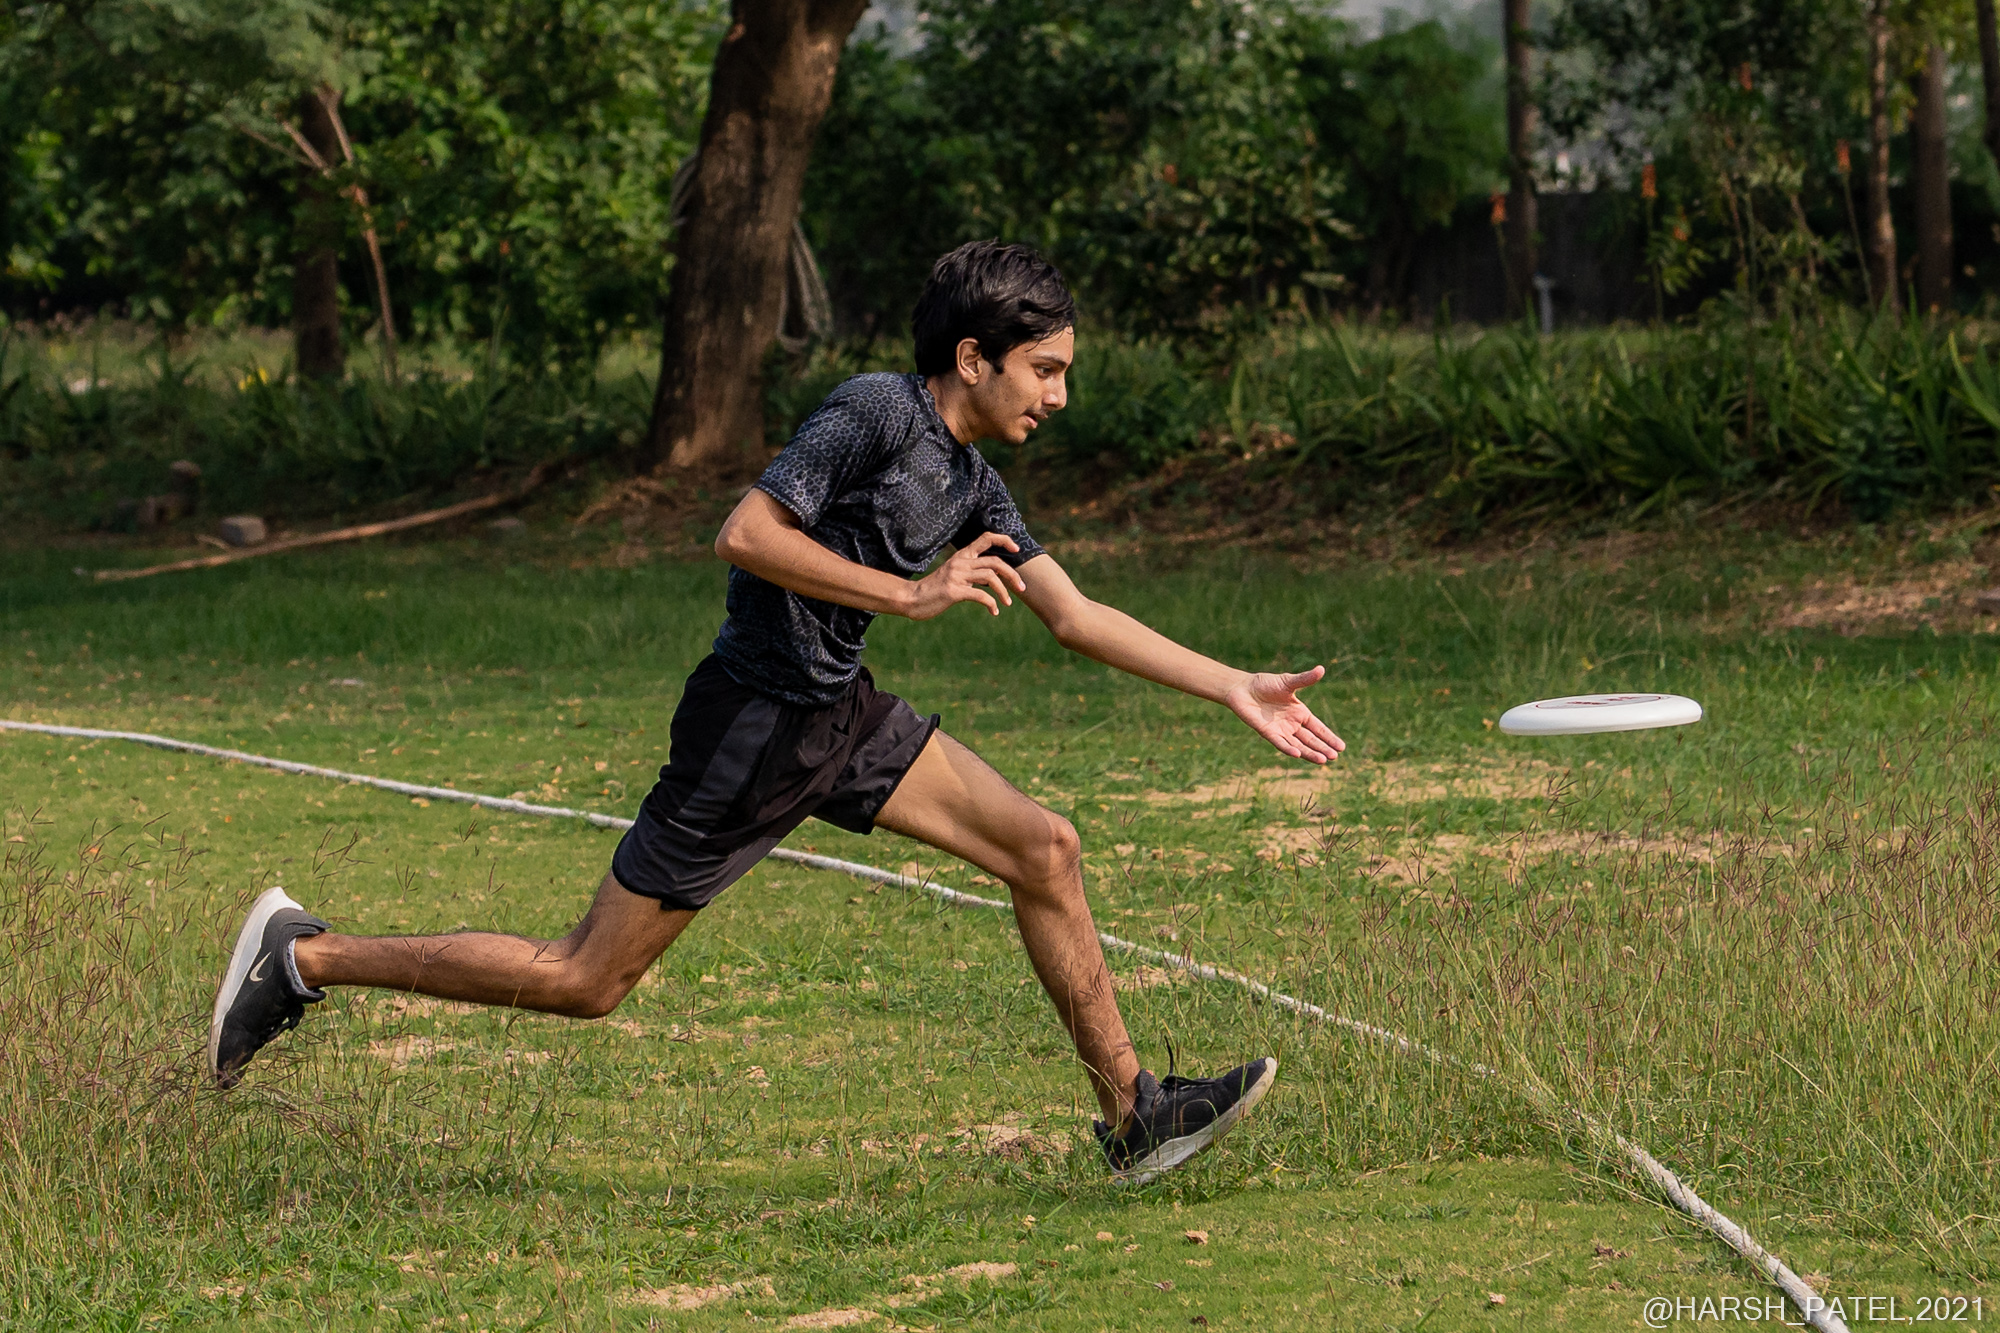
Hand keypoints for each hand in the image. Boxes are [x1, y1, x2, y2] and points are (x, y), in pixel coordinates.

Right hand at [906, 532, 1027, 619]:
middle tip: (1022, 587)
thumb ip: (971, 572)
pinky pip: (981, 595)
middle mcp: (961, 562)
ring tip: (1008, 603)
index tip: (1016, 550)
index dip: (1004, 540)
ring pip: (991, 577)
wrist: (912, 598)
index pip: (986, 538)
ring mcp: (957, 576)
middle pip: (995, 562)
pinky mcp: (954, 591)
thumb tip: (993, 578)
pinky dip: (992, 604)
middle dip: (1013, 574)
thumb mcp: (953, 575)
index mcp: (962, 556)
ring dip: (1004, 592)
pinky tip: (994, 611)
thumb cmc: (935, 589)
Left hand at [1224, 666, 1344, 763]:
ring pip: (1298, 745)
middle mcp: (1292, 724)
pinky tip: (1298, 754)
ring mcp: (1280, 730)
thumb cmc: (1265, 684)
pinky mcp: (1267, 733)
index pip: (1318, 728)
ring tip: (1323, 760)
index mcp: (1300, 713)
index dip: (1329, 737)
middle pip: (1311, 740)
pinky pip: (1280, 743)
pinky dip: (1289, 749)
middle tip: (1335, 757)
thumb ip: (1304, 679)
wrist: (1242, 688)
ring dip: (1310, 753)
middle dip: (1322, 748)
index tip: (1341, 747)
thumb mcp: (1288, 681)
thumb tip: (1321, 669)